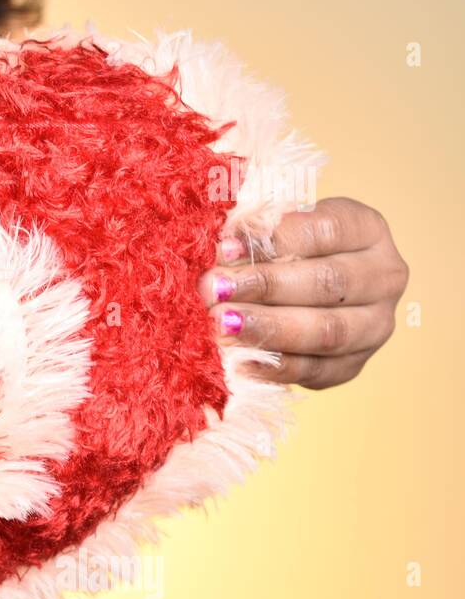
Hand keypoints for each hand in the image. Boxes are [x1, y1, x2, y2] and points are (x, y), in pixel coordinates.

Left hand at [200, 197, 407, 389]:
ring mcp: (374, 325)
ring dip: (269, 329)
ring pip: (327, 331)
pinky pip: (316, 371)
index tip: (225, 249)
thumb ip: (258, 235)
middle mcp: (384, 277)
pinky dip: (276, 368)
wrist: (303, 287)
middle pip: (328, 282)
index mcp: (368, 230)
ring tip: (223, 324)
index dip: (274, 240)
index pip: (326, 231)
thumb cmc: (284, 248)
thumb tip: (225, 253)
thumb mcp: (277, 227)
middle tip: (216, 290)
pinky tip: (240, 362)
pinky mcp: (353, 365)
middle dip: (266, 286)